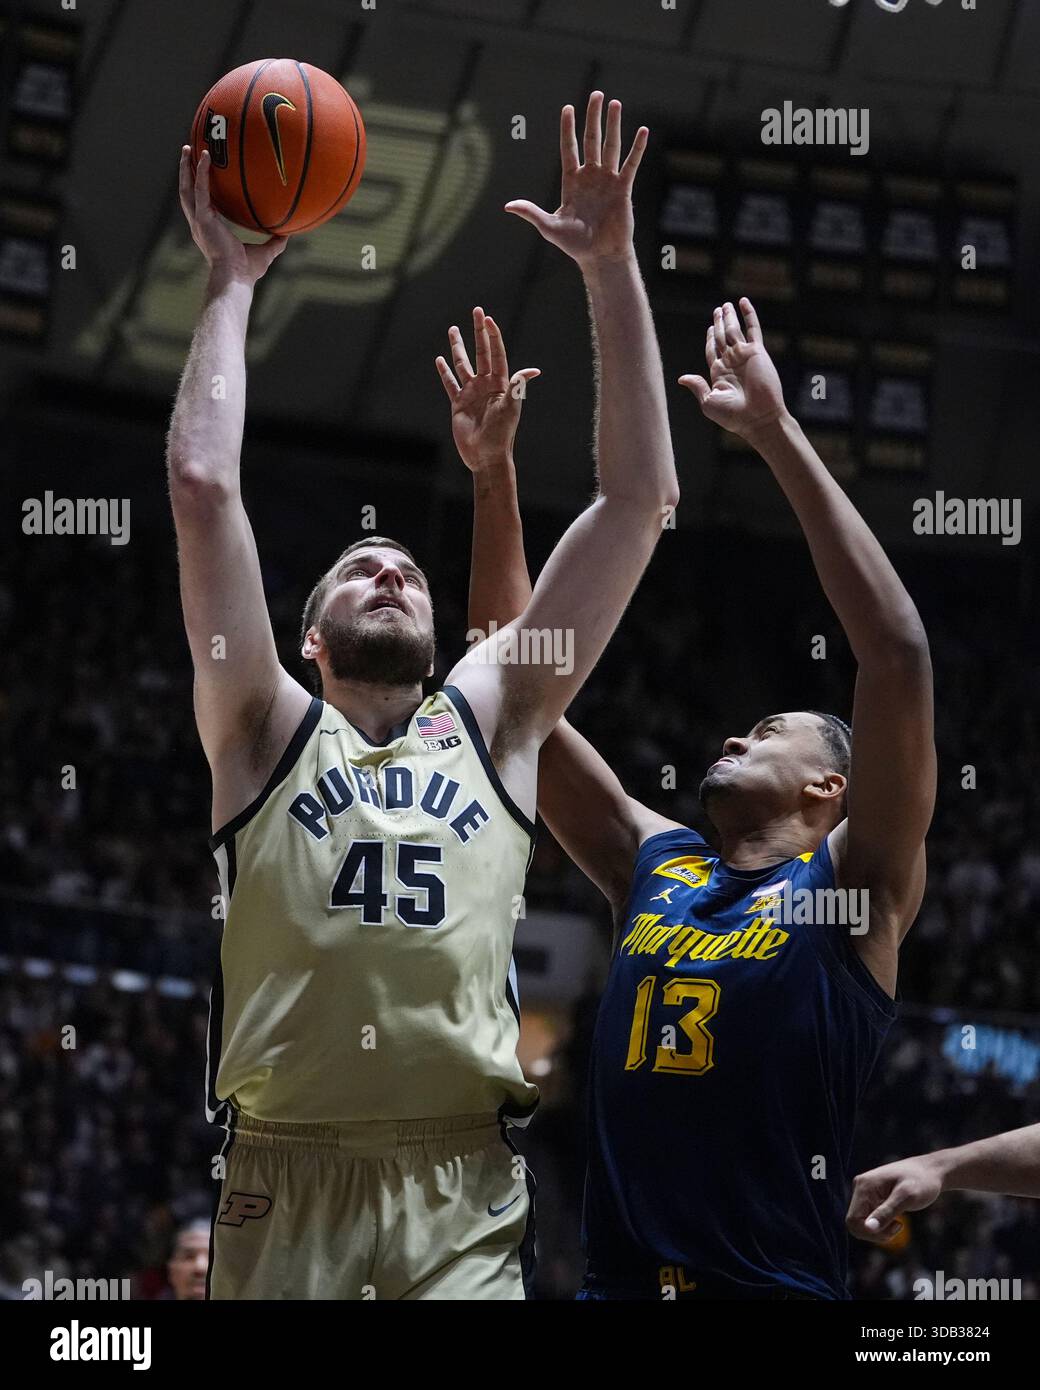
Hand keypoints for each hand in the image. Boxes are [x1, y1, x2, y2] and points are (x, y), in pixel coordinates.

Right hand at [178, 146, 287, 283]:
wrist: (235, 279)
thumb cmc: (247, 272)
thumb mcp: (265, 253)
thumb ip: (275, 242)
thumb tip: (289, 234)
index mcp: (208, 230)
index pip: (200, 205)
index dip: (199, 189)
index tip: (201, 175)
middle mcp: (199, 224)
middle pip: (187, 193)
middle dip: (186, 173)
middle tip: (187, 153)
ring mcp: (198, 221)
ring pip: (186, 188)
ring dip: (186, 167)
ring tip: (188, 148)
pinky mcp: (203, 219)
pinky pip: (200, 190)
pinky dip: (202, 172)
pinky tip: (207, 157)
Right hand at [435, 307, 539, 471]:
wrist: (486, 455)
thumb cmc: (501, 434)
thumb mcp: (511, 408)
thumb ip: (517, 387)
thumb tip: (532, 371)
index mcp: (501, 383)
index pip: (496, 353)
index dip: (492, 335)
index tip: (487, 318)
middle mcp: (486, 385)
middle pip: (481, 352)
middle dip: (478, 331)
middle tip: (476, 311)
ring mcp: (472, 393)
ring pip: (463, 364)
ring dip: (458, 347)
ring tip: (453, 329)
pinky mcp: (459, 404)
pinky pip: (450, 383)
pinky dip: (445, 372)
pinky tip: (440, 360)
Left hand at [505, 92, 647, 268]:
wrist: (600, 256)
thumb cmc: (575, 245)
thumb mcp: (549, 227)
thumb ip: (531, 213)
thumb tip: (508, 206)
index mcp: (572, 182)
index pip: (568, 149)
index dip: (568, 129)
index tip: (568, 108)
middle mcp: (590, 177)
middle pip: (591, 140)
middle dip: (593, 117)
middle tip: (596, 94)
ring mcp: (607, 181)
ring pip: (611, 146)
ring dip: (613, 125)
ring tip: (615, 103)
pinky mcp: (623, 189)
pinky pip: (630, 164)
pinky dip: (637, 148)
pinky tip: (642, 131)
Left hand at [679, 298, 786, 440]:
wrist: (758, 418)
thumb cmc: (733, 416)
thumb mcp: (709, 402)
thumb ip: (697, 386)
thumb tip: (681, 378)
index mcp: (719, 373)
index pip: (712, 350)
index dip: (710, 338)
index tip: (710, 328)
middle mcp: (731, 362)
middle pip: (722, 337)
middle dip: (719, 323)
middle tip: (718, 310)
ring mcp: (744, 355)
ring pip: (734, 330)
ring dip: (730, 317)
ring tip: (725, 305)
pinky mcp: (757, 352)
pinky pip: (753, 329)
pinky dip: (749, 314)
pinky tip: (743, 303)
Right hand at [846, 1154, 944, 1244]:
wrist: (930, 1172)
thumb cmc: (921, 1182)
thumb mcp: (906, 1198)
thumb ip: (886, 1212)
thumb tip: (868, 1228)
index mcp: (864, 1186)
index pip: (853, 1220)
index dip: (870, 1232)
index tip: (896, 1227)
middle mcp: (860, 1188)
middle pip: (855, 1223)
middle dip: (876, 1233)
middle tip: (898, 1227)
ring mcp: (865, 1193)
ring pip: (862, 1224)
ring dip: (880, 1231)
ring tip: (898, 1223)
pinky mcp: (871, 1198)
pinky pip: (869, 1220)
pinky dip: (882, 1226)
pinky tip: (896, 1220)